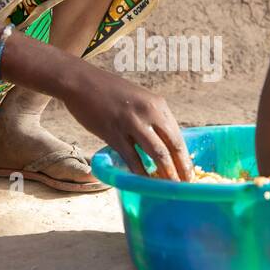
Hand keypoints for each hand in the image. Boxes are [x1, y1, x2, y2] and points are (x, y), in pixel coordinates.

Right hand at [62, 68, 194, 180]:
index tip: (188, 173)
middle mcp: (149, 113)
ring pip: (157, 153)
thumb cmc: (109, 92)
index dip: (185, 158)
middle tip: (185, 186)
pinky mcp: (114, 133)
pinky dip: (140, 172)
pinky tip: (144, 182)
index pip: (178, 136)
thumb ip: (151, 118)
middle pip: (173, 146)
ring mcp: (132, 123)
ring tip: (170, 188)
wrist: (81, 81)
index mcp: (158, 105)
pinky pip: (132, 157)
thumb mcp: (139, 99)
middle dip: (181, 169)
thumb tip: (161, 142)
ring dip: (166, 173)